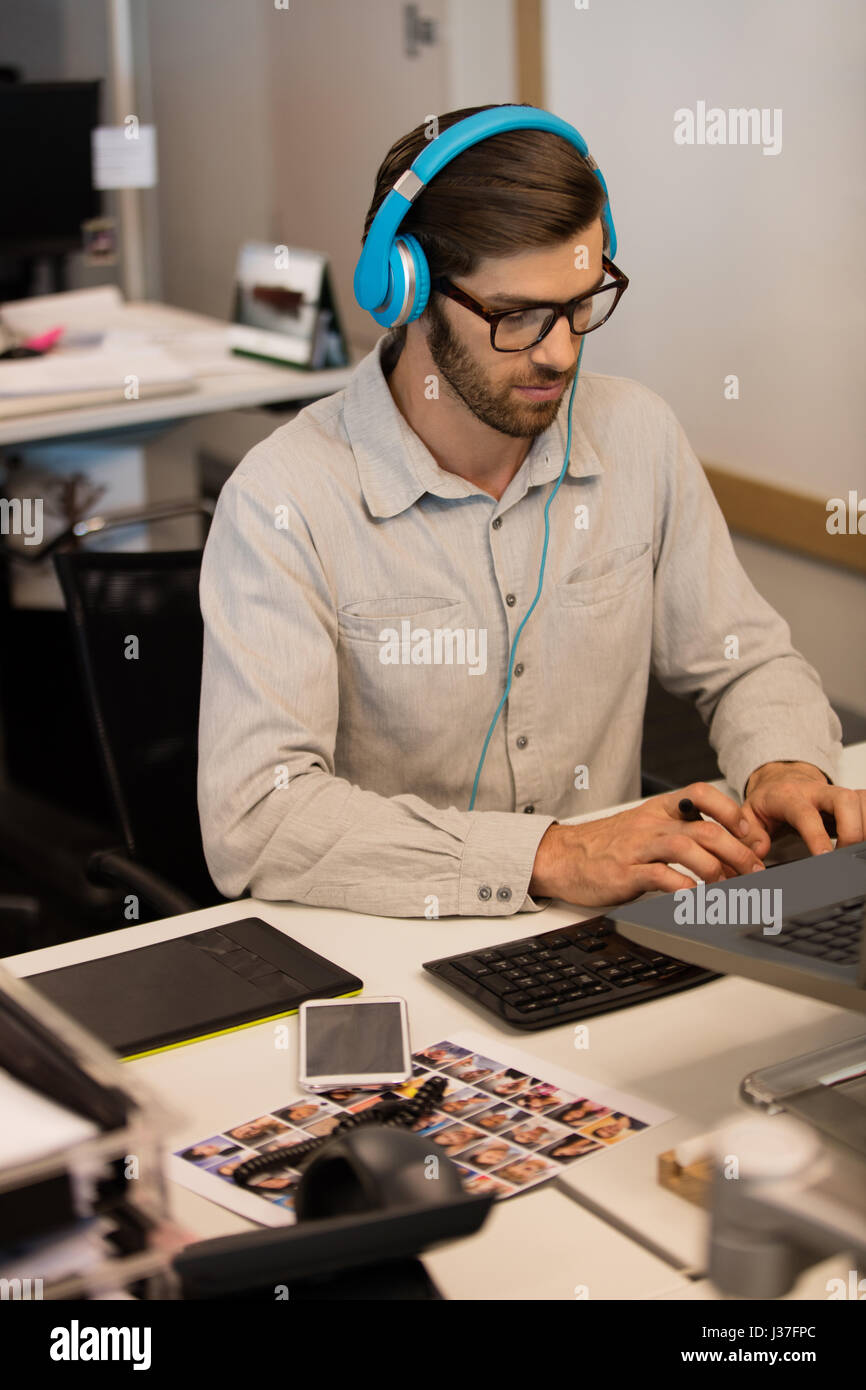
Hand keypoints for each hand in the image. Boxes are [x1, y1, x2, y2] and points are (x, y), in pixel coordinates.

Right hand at [529, 781, 766, 906]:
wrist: (561, 857)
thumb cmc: (607, 846)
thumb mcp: (645, 829)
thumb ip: (680, 834)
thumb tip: (725, 852)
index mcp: (659, 810)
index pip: (701, 794)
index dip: (732, 812)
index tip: (751, 835)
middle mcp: (651, 824)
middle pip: (705, 829)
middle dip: (738, 853)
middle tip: (755, 872)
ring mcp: (638, 848)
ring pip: (686, 848)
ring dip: (716, 870)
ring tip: (729, 888)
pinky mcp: (624, 873)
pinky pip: (660, 877)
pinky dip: (684, 889)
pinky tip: (696, 899)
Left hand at [741, 761, 865, 853]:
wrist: (782, 780)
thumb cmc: (769, 800)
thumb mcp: (749, 815)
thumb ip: (750, 834)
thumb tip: (759, 851)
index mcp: (789, 796)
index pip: (806, 814)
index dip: (817, 836)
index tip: (825, 856)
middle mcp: (817, 791)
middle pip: (844, 800)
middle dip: (852, 829)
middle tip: (845, 854)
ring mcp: (836, 793)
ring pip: (861, 800)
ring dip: (864, 826)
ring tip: (857, 849)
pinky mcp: (850, 799)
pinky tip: (862, 838)